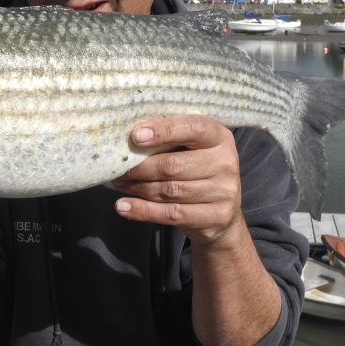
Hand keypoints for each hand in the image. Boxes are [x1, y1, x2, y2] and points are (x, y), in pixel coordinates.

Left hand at [112, 115, 243, 242]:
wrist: (221, 215)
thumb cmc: (197, 172)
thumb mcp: (192, 149)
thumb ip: (170, 140)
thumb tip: (131, 136)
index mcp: (219, 137)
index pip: (193, 128)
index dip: (164, 131)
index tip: (136, 136)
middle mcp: (226, 163)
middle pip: (173, 165)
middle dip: (140, 168)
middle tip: (118, 168)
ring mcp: (224, 192)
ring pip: (169, 190)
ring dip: (137, 188)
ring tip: (119, 184)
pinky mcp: (216, 217)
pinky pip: (171, 213)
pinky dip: (143, 210)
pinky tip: (123, 206)